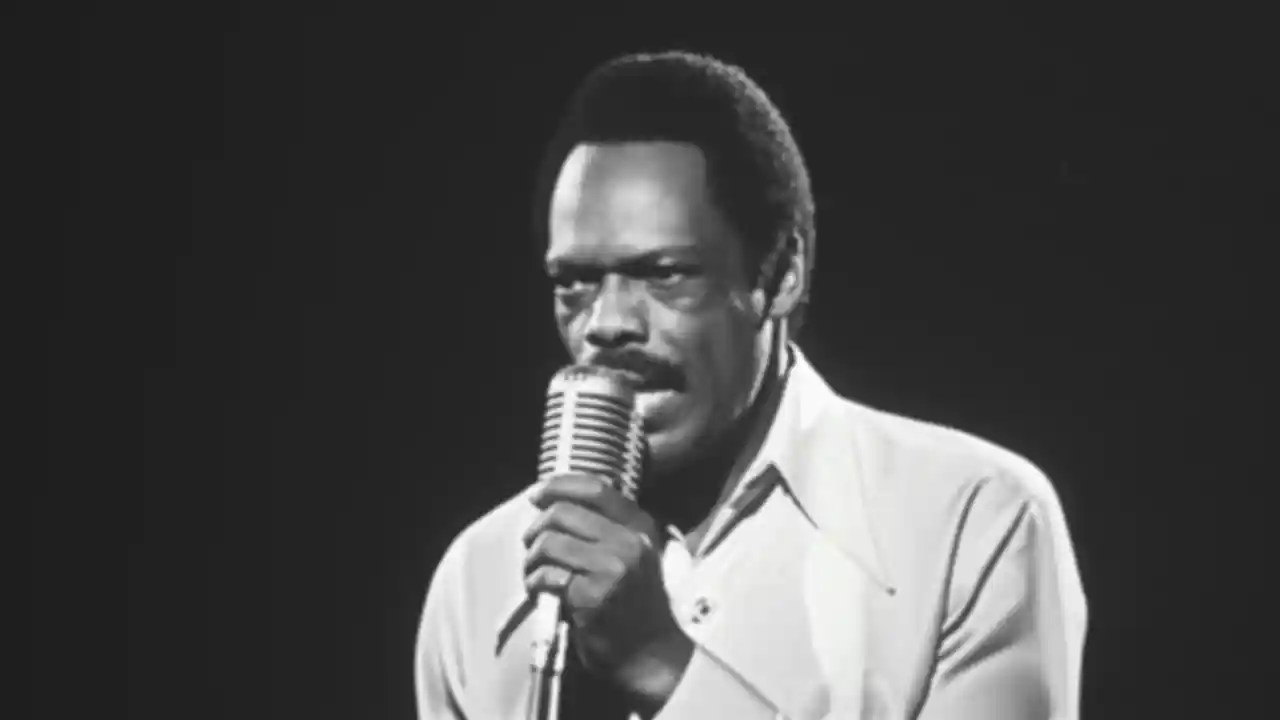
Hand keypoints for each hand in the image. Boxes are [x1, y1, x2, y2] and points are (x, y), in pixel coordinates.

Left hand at [523, 472, 692, 710]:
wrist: (651, 654)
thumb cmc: (635, 604)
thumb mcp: (635, 555)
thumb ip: (609, 526)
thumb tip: (557, 500)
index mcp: (640, 527)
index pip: (595, 488)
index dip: (558, 485)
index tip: (537, 494)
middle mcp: (629, 543)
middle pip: (562, 513)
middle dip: (536, 529)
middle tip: (533, 547)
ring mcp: (611, 569)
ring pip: (548, 543)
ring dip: (532, 560)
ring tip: (535, 574)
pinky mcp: (591, 596)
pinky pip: (546, 576)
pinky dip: (536, 584)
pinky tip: (543, 594)